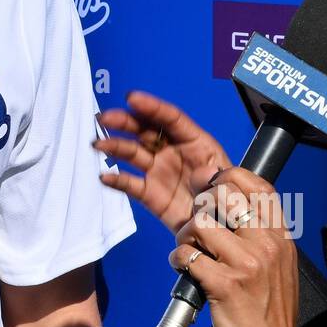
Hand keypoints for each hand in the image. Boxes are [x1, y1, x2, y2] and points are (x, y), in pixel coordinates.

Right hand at [94, 91, 231, 235]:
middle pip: (145, 130)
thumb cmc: (228, 198)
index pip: (170, 118)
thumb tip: (199, 175)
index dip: (151, 107)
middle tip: (105, 118)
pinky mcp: (150, 194)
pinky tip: (105, 176)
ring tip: (98, 144)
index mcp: (194, 142)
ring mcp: (159, 171)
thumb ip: (215, 175)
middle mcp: (172, 151)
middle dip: (124, 122)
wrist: (222, 228)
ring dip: (114, 146)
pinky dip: (116, 180)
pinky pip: (130, 184)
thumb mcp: (228, 181)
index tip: (131, 99)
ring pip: (133, 153)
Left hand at [168, 166, 300, 326]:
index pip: (257, 184)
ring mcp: (247, 264)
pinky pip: (186, 255)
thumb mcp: (277, 266)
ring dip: (184, 235)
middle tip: (195, 226)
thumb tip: (227, 206)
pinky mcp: (224, 285)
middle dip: (200, 204)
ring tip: (188, 252)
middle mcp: (267, 245)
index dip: (226, 176)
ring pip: (200, 222)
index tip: (208, 184)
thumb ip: (258, 236)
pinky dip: (177, 260)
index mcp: (280, 237)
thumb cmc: (269, 315)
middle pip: (223, 194)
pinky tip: (183, 270)